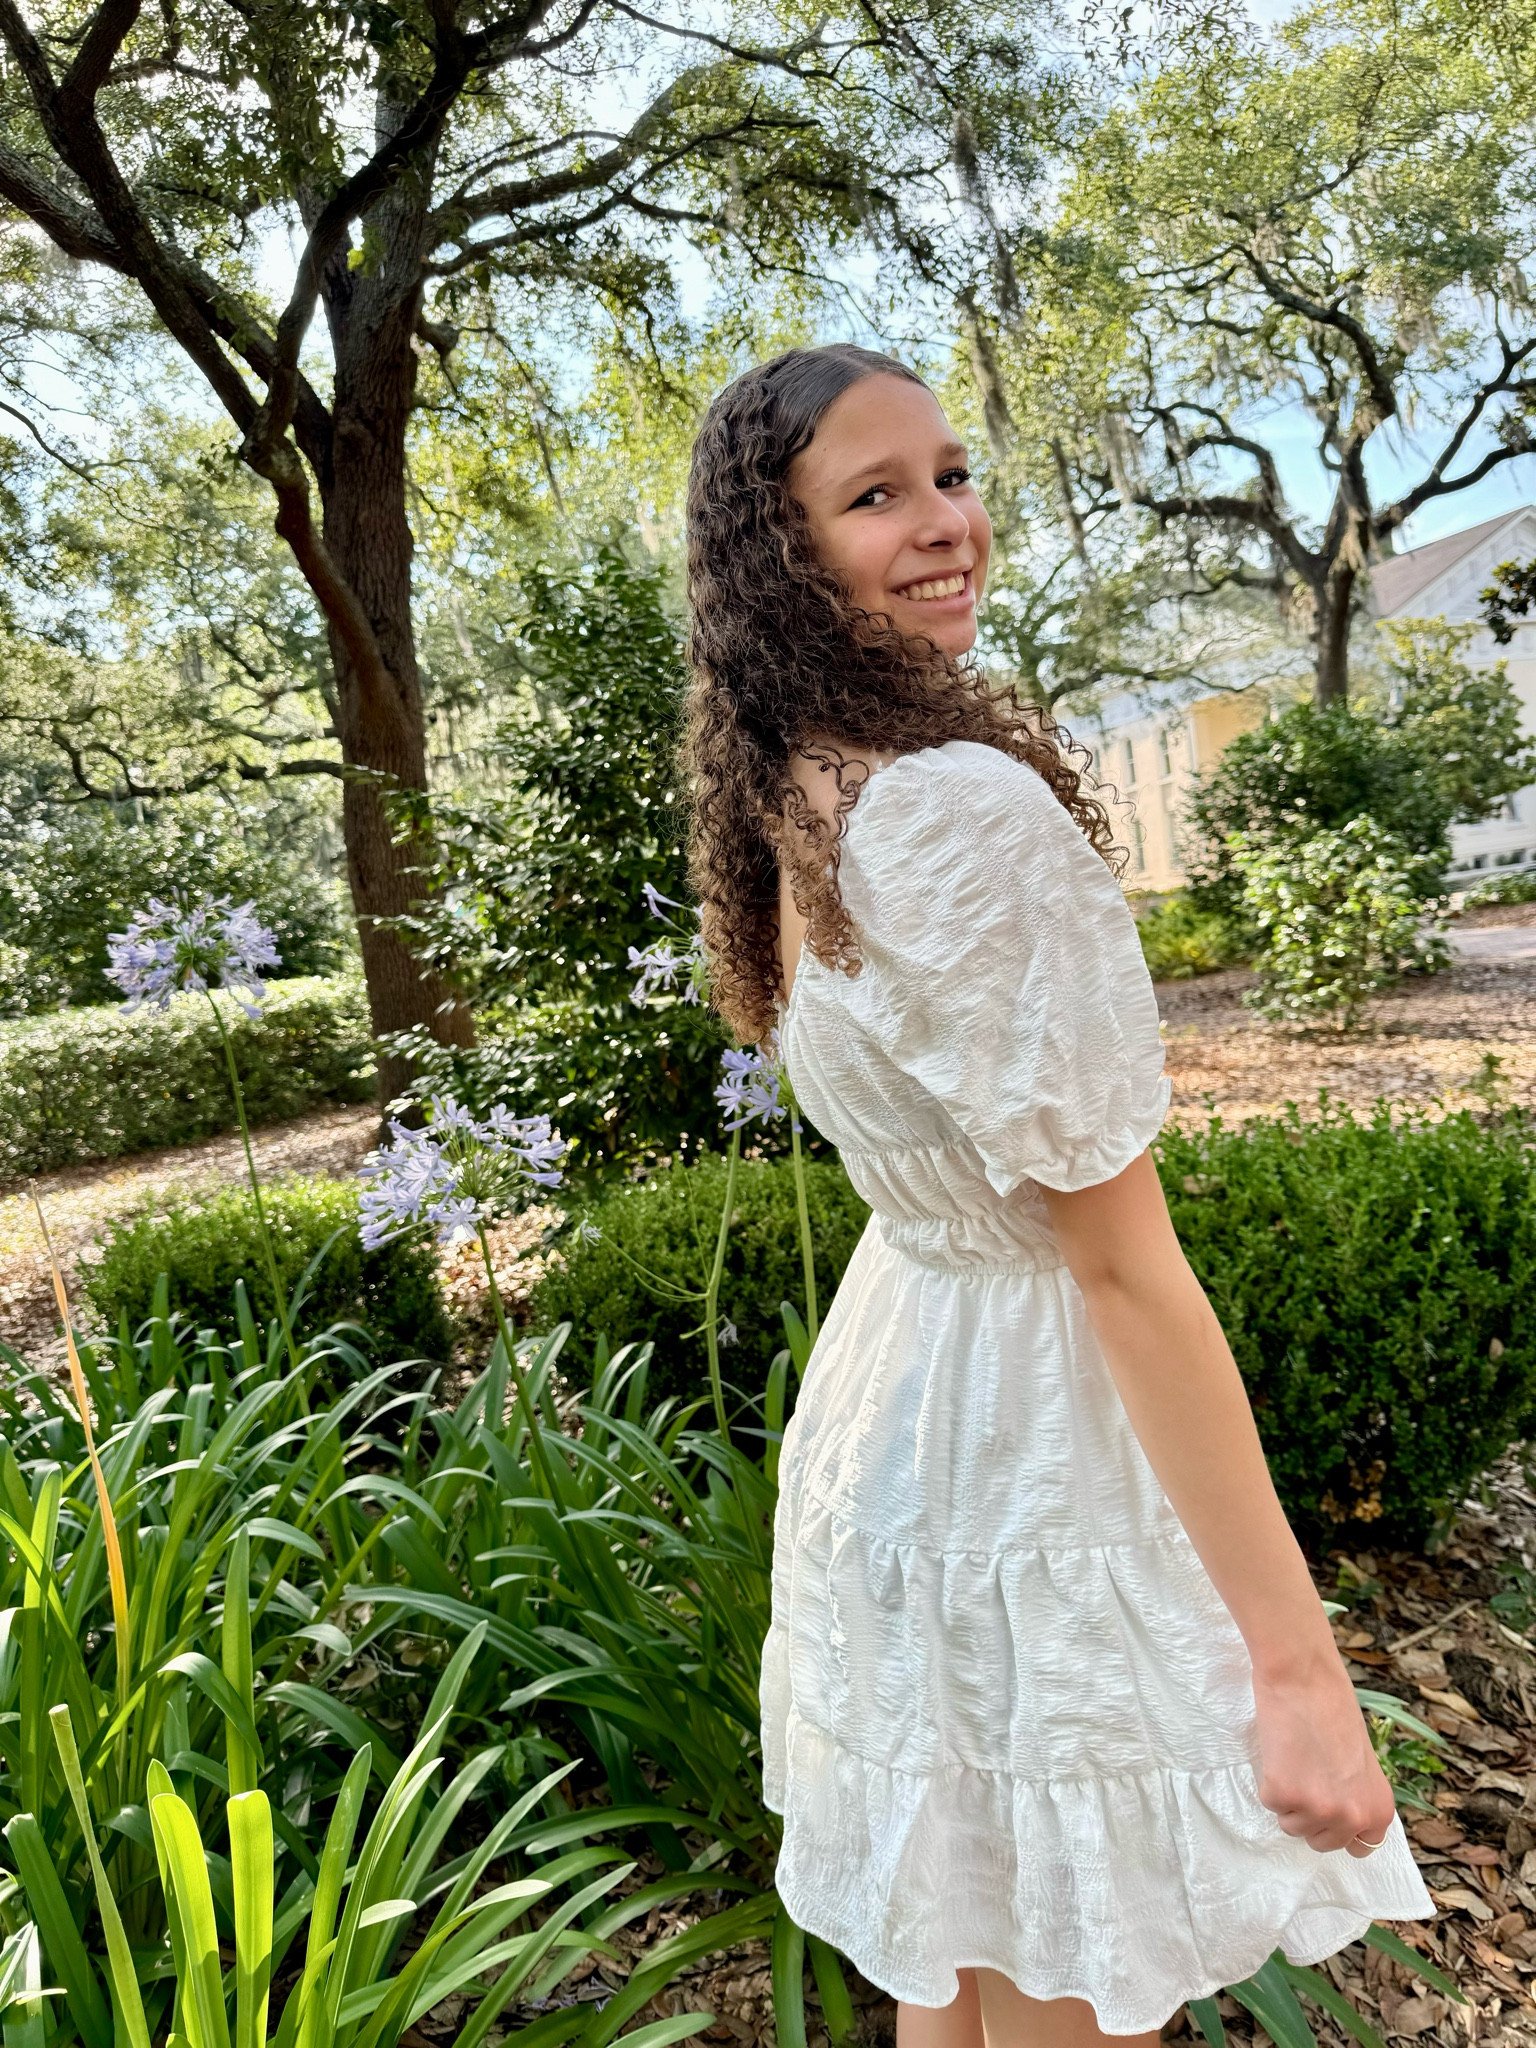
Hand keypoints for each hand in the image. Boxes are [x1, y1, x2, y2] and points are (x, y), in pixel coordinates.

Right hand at [1252, 1652, 1396, 1858]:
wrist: (1305, 1677)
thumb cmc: (1334, 1708)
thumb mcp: (1363, 1763)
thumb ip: (1356, 1795)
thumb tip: (1338, 1816)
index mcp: (1378, 1809)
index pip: (1361, 1848)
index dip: (1340, 1827)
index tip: (1329, 1808)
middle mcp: (1353, 1817)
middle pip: (1322, 1842)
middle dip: (1310, 1814)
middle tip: (1307, 1775)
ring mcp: (1318, 1810)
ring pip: (1291, 1825)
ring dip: (1288, 1799)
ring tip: (1295, 1760)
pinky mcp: (1284, 1795)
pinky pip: (1269, 1802)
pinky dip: (1268, 1781)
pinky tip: (1280, 1753)